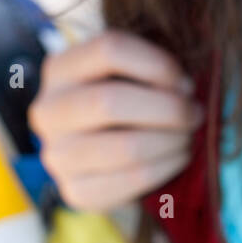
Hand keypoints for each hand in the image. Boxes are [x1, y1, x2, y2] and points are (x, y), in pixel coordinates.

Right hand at [29, 29, 202, 212]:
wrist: (102, 151)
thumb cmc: (125, 97)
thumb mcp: (128, 70)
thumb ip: (149, 66)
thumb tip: (185, 88)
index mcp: (59, 68)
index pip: (108, 50)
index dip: (158, 64)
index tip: (184, 82)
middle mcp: (47, 111)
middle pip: (110, 101)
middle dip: (168, 108)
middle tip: (194, 113)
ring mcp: (56, 155)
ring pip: (125, 147)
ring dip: (171, 140)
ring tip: (187, 135)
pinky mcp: (74, 192)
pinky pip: (131, 180)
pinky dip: (167, 167)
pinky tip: (178, 157)